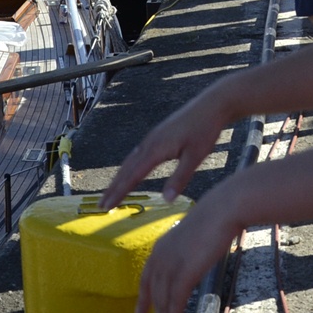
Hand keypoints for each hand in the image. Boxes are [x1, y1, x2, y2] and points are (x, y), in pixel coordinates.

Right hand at [101, 84, 235, 208]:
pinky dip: (128, 167)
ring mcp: (152, 138)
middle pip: (126, 169)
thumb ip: (180, 178)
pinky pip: (137, 154)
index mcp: (156, 149)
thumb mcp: (195, 157)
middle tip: (101, 206)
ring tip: (110, 193)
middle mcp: (149, 143)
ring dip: (119, 178)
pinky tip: (129, 172)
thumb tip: (166, 200)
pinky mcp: (157, 135)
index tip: (106, 206)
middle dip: (113, 188)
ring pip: (130, 161)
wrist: (211, 105)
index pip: (132, 175)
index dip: (118, 192)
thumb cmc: (205, 130)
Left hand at [136, 196, 239, 312]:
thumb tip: (189, 261)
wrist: (223, 211)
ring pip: (163, 300)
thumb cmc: (214, 219)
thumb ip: (186, 251)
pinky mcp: (184, 272)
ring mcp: (170, 264)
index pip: (147, 278)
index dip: (143, 298)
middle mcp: (160, 256)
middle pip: (154, 292)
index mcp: (161, 246)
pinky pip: (175, 301)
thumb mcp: (193, 237)